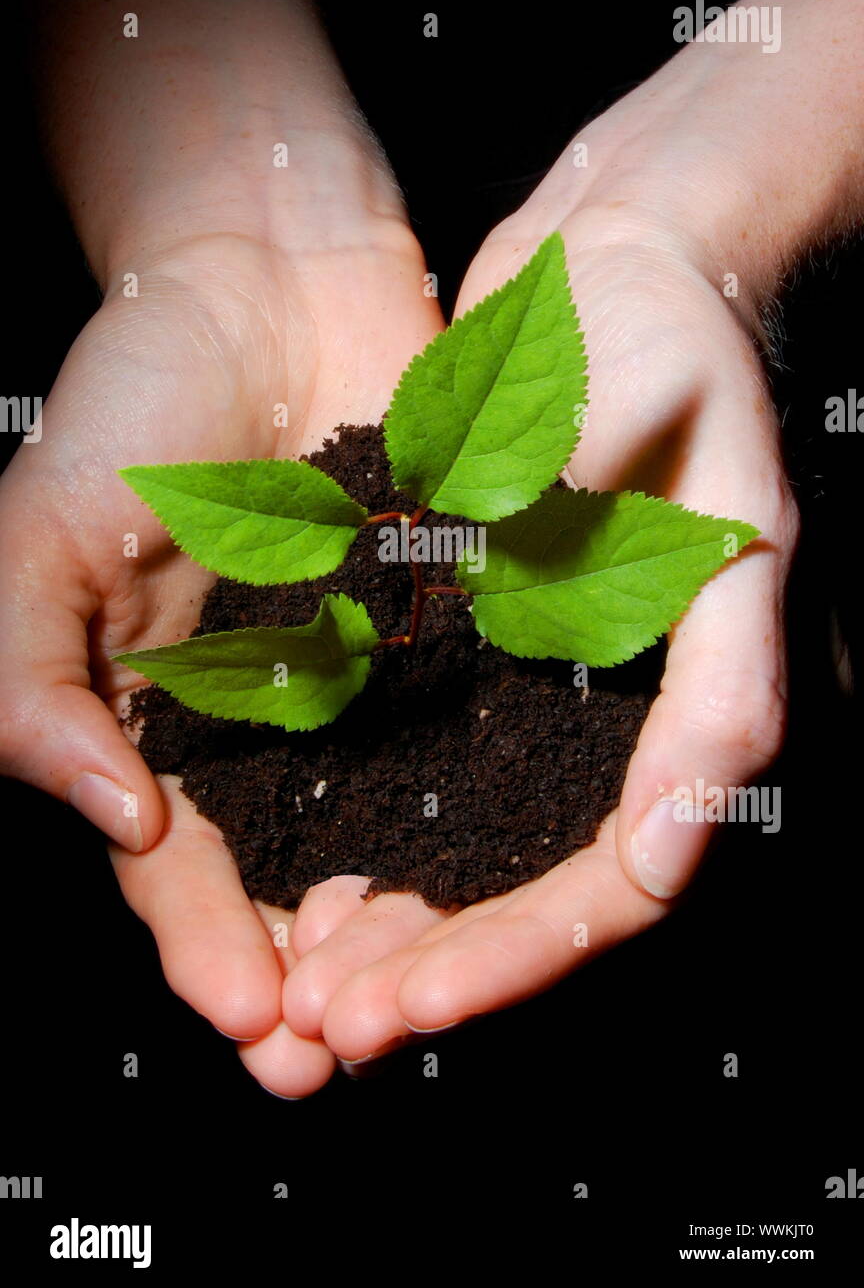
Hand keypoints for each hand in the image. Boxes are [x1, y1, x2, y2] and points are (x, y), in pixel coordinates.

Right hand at [0, 226, 443, 1095]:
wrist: (265, 276)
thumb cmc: (133, 397)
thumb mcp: (39, 537)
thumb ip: (34, 681)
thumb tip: (109, 818)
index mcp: (153, 710)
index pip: (175, 865)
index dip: (204, 949)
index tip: (253, 1022)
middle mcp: (259, 712)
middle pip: (284, 875)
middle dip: (308, 971)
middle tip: (345, 1053)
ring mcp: (353, 673)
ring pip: (379, 826)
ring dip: (395, 916)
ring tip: (423, 993)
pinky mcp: (437, 621)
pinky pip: (459, 729)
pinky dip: (474, 801)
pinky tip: (503, 861)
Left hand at [277, 198, 798, 1065]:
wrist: (625, 259)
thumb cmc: (652, 311)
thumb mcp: (627, 396)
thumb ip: (568, 505)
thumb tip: (468, 603)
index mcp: (712, 652)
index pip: (650, 839)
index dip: (546, 929)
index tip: (436, 984)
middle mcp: (655, 694)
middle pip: (572, 882)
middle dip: (463, 963)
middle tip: (343, 1025)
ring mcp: (587, 685)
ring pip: (513, 853)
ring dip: (421, 931)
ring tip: (313, 993)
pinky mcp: (521, 656)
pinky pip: (470, 787)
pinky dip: (400, 848)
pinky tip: (319, 891)